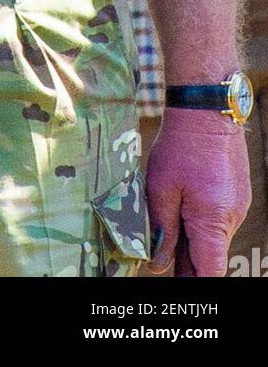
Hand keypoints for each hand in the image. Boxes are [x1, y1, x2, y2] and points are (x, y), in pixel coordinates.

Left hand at [146, 107, 249, 275]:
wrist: (206, 109)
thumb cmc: (180, 147)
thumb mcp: (160, 189)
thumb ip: (162, 229)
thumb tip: (159, 263)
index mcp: (213, 222)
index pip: (209, 272)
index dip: (192, 282)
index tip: (175, 285)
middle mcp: (232, 218)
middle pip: (210, 256)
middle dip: (187, 263)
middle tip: (160, 262)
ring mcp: (237, 205)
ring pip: (212, 237)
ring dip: (191, 240)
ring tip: (164, 233)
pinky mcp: (235, 193)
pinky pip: (217, 219)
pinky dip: (199, 222)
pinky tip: (180, 210)